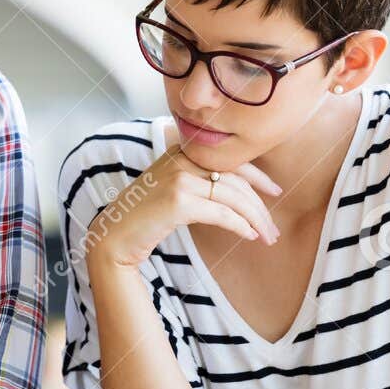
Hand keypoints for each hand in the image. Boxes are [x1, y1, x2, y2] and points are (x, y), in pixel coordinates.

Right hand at [85, 136, 282, 269]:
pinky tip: (249, 236)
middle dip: (259, 206)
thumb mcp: (172, 189)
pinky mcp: (178, 201)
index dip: (257, 176)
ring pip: (233, 197)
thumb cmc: (145, 217)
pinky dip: (240, 225)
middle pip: (235, 180)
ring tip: (266, 237)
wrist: (114, 236)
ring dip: (255, 219)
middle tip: (272, 229)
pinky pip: (222, 213)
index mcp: (181, 151)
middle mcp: (180, 159)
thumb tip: (238, 192)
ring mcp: (179, 178)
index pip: (230, 160)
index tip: (275, 192)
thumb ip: (198, 180)